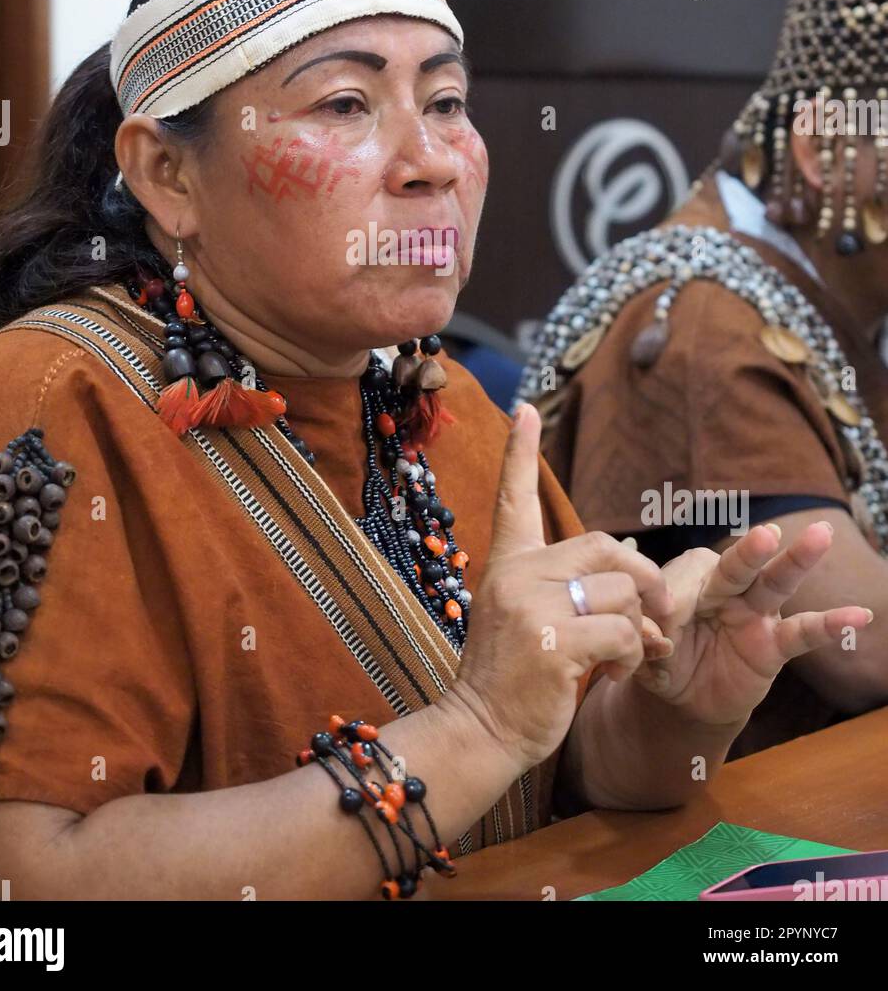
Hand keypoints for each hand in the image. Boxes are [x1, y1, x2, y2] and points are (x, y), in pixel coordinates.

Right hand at [449, 403, 674, 771]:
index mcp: (507, 564)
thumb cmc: (511, 676)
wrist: (481, 729)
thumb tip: (637, 565)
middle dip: (645, 580)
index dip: (520, 453)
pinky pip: (624, 633)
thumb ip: (567, 586)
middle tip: (658, 613)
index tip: (524, 410)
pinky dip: (634, 655)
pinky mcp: (556, 644)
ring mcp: (533, 608)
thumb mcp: (525, 616)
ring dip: (641, 629)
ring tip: (627, 655)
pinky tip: (615, 672)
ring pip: (623, 594)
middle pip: (607, 547)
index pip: (513, 497)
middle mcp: (517, 576)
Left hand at [628, 521, 874, 725]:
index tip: (659, 625)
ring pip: (775, 582)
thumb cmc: (663, 658)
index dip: (670, 600)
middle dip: (750, 551)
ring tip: (822, 534)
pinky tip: (860, 615)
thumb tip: (659, 640)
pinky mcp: (773, 642)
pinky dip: (831, 624)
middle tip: (766, 534)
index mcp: (686, 579)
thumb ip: (650, 640)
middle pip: (738, 565)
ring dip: (797, 561)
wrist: (685, 696)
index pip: (682, 581)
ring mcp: (753, 612)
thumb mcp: (646, 650)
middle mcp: (724, 587)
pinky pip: (804, 631)